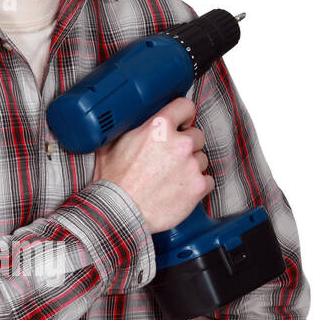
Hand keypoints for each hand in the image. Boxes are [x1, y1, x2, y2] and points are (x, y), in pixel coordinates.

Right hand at [92, 98, 213, 233]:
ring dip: (191, 166)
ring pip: (202, 159)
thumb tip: (126, 123)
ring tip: (172, 178)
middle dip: (186, 145)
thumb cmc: (113, 183)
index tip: (182, 122)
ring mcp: (191, 165)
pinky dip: (198, 185)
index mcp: (159, 127)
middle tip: (170, 159)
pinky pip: (208, 180)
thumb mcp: (110, 145)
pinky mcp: (198, 186)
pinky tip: (181, 190)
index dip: (183, 115)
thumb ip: (126, 130)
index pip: (185, 106)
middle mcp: (179, 143)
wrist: (119, 213)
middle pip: (197, 135)